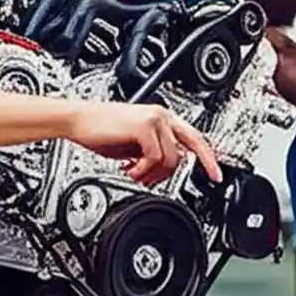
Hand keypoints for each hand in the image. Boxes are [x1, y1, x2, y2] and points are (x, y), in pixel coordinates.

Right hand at [66, 103, 222, 186]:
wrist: (78, 120)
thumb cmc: (101, 132)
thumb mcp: (134, 146)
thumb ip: (154, 152)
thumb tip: (167, 167)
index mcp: (162, 118)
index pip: (194, 137)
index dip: (208, 157)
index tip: (216, 175)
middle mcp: (162, 115)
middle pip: (194, 144)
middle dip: (197, 165)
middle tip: (193, 180)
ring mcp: (154, 119)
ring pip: (171, 158)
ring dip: (154, 174)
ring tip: (137, 175)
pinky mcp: (143, 126)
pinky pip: (155, 157)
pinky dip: (143, 170)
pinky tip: (130, 170)